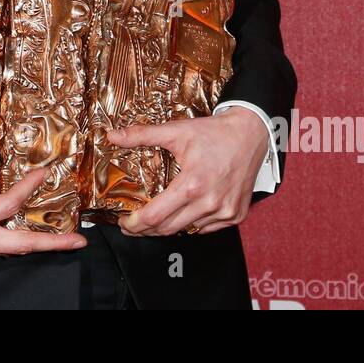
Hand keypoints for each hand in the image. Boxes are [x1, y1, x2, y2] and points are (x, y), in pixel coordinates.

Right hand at [0, 152, 87, 268]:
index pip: (5, 206)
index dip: (27, 189)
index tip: (44, 174)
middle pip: (23, 244)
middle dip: (54, 243)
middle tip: (79, 241)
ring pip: (13, 250)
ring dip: (40, 243)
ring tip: (64, 239)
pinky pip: (0, 248)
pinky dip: (19, 241)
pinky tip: (26, 233)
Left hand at [107, 107, 269, 236]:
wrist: (251, 134)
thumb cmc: (214, 133)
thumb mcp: (176, 131)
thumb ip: (142, 135)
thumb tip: (112, 136)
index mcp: (192, 185)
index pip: (155, 216)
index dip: (135, 224)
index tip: (124, 222)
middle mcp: (210, 203)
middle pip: (168, 229)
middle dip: (146, 230)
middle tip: (133, 225)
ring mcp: (225, 212)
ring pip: (187, 231)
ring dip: (168, 228)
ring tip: (155, 219)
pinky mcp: (236, 215)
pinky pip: (206, 229)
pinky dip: (192, 225)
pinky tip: (182, 214)